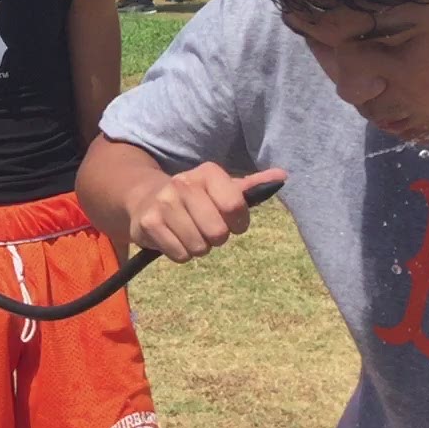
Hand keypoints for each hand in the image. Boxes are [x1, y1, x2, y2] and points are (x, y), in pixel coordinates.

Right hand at [123, 163, 287, 262]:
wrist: (145, 198)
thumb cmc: (195, 198)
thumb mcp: (222, 188)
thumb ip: (252, 186)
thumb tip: (283, 176)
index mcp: (207, 173)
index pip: (235, 206)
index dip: (238, 223)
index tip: (231, 221)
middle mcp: (182, 183)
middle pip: (218, 231)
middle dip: (216, 237)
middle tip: (206, 229)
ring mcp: (163, 203)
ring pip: (199, 247)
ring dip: (198, 247)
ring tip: (190, 233)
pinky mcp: (148, 223)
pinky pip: (180, 255)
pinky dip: (181, 253)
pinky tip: (174, 238)